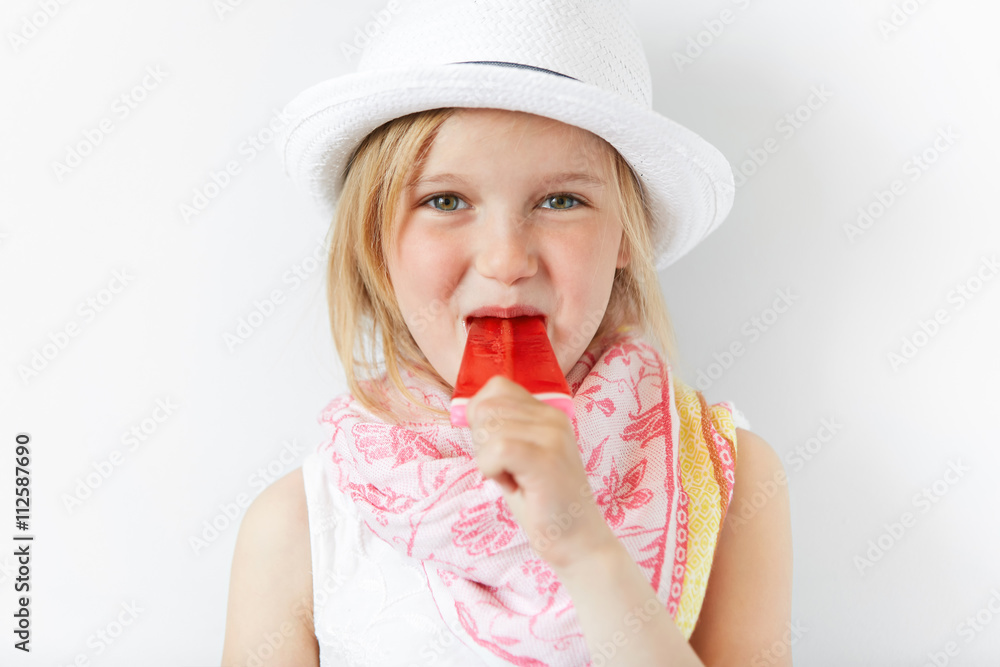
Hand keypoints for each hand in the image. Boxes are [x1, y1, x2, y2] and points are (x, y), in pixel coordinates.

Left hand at [466, 375, 615, 571]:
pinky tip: (512, 486)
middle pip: (486, 407)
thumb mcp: (520, 457)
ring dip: (487, 460)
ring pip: (488, 427)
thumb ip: (504, 429)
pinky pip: (497, 448)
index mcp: (547, 413)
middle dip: (481, 442)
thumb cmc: (543, 504)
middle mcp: (553, 417)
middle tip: (506, 470)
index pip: (496, 387)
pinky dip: (491, 470)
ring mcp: (552, 435)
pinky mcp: (546, 458)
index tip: (495, 449)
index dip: (480, 416)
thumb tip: (469, 411)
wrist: (578, 542)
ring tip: (514, 479)